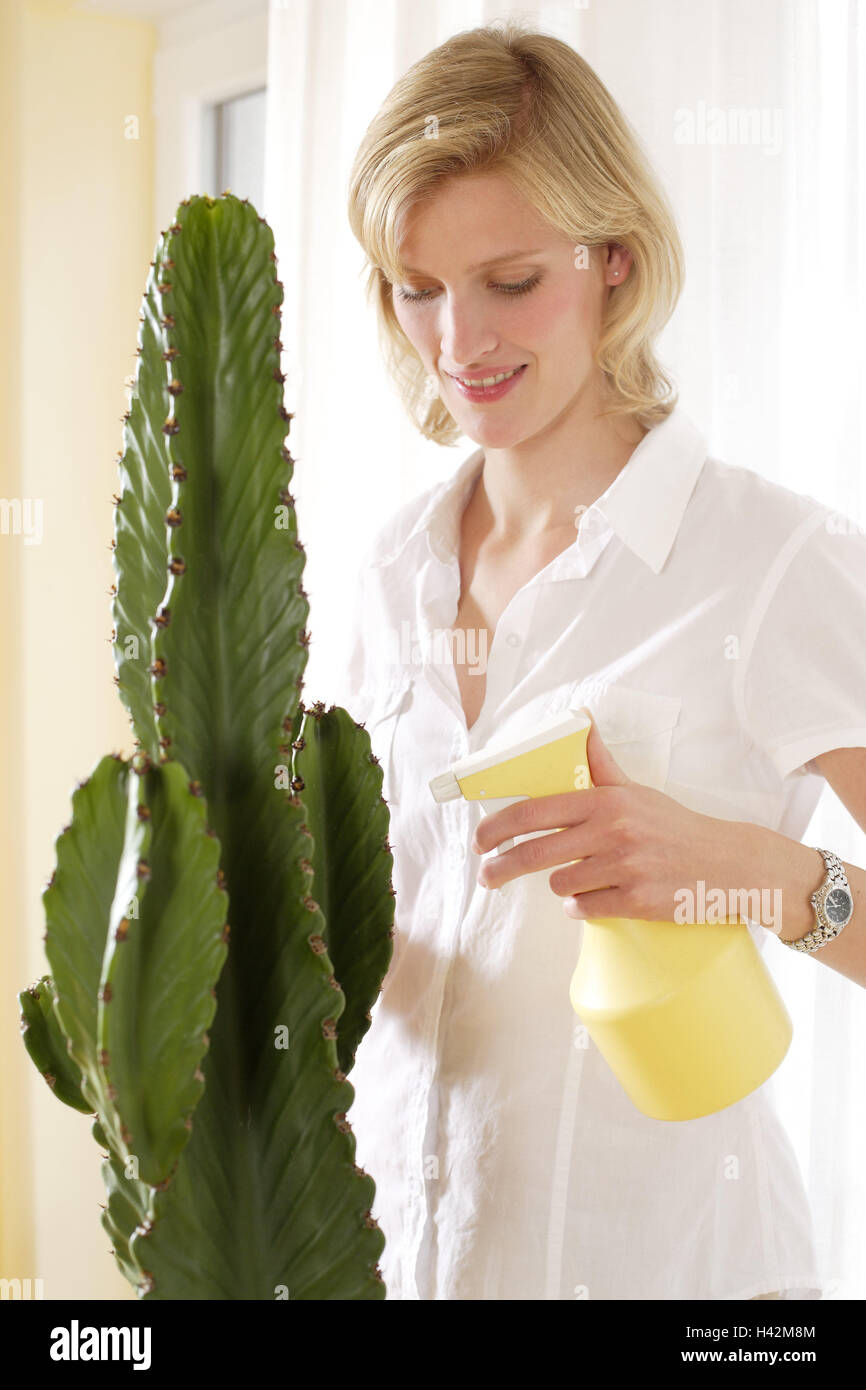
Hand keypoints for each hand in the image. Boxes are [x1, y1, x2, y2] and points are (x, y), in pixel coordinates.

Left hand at [470, 718, 739, 921]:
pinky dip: (583, 907)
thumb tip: (581, 722)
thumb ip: (601, 765)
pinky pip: (584, 909)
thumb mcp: (637, 792)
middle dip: (501, 868)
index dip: (498, 827)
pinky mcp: (636, 901)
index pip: (535, 811)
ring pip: (561, 885)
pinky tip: (601, 897)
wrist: (728, 865)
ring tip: (587, 880)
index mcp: (606, 801)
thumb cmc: (676, 827)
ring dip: (564, 887)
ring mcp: (624, 867)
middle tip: (487, 877)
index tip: (479, 840)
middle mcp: (612, 831)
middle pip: (535, 854)